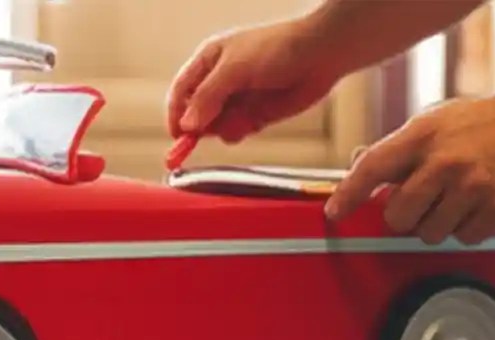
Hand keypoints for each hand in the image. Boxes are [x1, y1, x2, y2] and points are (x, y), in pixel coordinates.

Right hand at [166, 16, 341, 142]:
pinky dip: (239, 132)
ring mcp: (236, 100)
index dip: (175, 114)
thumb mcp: (234, 69)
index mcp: (208, 62)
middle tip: (208, 132)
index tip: (177, 135)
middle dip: (200, 126)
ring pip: (214, 127)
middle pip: (194, 114)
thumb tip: (187, 124)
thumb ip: (208, 97)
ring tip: (240, 120)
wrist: (319, 56)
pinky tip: (251, 123)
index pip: (180, 92)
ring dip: (223, 129)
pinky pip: (235, 132)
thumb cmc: (277, 49)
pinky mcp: (253, 116)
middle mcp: (219, 82)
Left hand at [325, 89, 494, 244]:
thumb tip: (359, 166)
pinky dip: (470, 229)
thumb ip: (401, 148)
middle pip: (398, 217)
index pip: (372, 168)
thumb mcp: (438, 120)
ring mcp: (474, 188)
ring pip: (430, 234)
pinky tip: (483, 205)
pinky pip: (465, 239)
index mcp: (424, 135)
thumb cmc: (488, 123)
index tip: (335, 213)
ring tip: (460, 198)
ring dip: (439, 224)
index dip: (349, 195)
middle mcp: (446, 162)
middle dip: (405, 216)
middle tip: (423, 202)